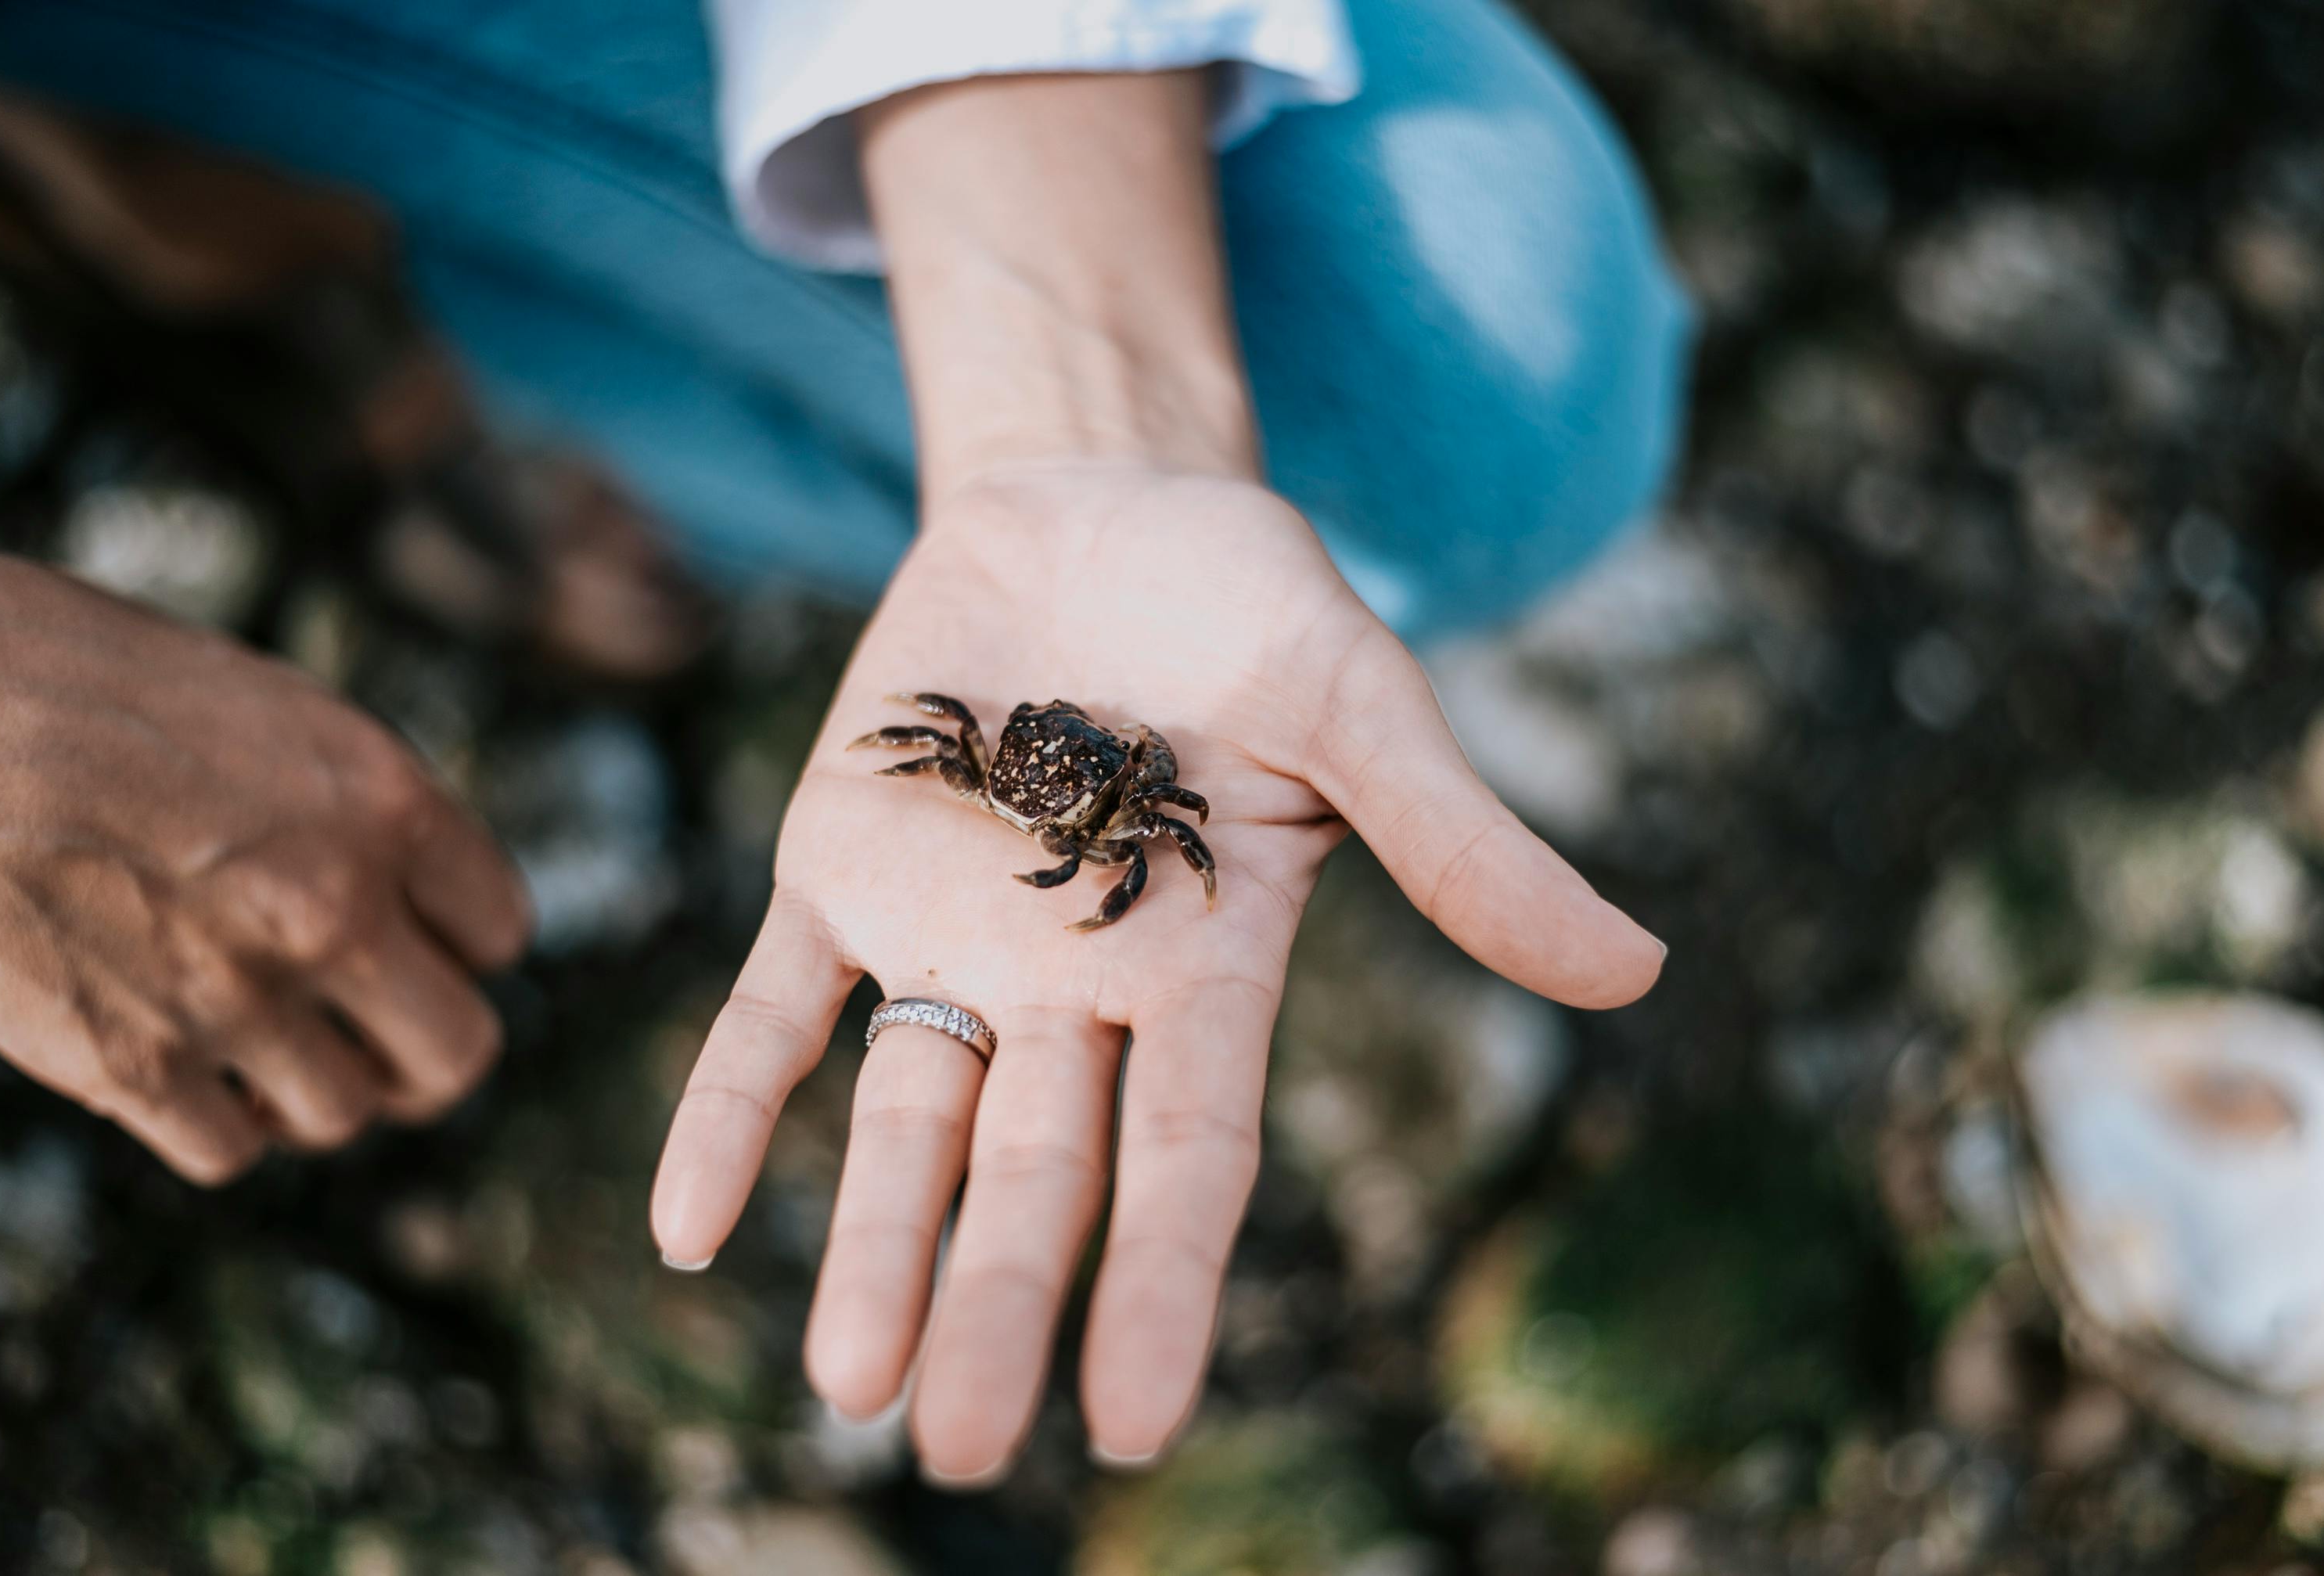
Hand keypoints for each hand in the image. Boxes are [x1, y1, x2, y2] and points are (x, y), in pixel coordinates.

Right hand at [0, 555, 531, 1181]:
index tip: (419, 943)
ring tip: (267, 1045)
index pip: (499, 930)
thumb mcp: (265, 712)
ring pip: (343, 1113)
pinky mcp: (129, 1066)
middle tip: (381, 1038)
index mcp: (382, 801)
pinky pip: (231, 1151)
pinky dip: (219, 1124)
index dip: (458, 943)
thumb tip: (406, 897)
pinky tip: (189, 1070)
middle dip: (422, 1052)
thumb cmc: (77, 683)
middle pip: (457, 1051)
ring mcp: (233, 995)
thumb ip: (351, 812)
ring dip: (314, 1089)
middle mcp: (331, 907)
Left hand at [650, 463, 1664, 1478]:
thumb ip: (1463, 841)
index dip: (1164, 1280)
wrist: (1096, 498)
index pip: (1188, 1151)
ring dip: (870, 1243)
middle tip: (955, 1455)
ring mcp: (947, 930)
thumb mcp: (1364, 706)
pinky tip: (685, 1227)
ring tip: (844, 1387)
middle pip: (1035, 1165)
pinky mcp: (838, 863)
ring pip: (903, 1116)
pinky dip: (729, 1102)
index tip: (1134, 1420)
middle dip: (998, 1299)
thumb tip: (1638, 969)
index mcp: (1204, 963)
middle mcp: (1071, 980)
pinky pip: (776, 1003)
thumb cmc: (1253, 607)